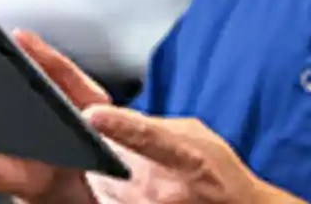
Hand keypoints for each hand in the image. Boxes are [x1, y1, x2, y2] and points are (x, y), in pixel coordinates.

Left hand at [81, 107, 305, 203]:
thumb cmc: (219, 175)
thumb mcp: (198, 138)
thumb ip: (157, 126)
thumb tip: (117, 115)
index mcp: (187, 157)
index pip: (148, 137)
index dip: (119, 125)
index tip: (91, 114)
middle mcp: (165, 189)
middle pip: (111, 160)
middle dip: (107, 150)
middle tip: (126, 152)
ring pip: (102, 184)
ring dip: (108, 175)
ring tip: (137, 176)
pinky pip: (106, 201)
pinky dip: (111, 193)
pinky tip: (133, 192)